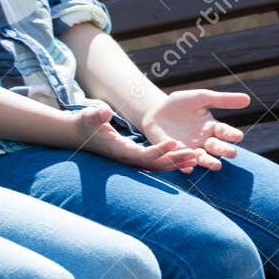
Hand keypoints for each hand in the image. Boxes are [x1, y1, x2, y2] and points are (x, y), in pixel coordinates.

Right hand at [72, 102, 199, 172]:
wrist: (80, 134)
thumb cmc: (84, 124)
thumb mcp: (88, 117)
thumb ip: (96, 115)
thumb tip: (105, 112)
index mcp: (119, 151)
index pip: (143, 155)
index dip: (159, 151)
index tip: (174, 143)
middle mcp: (128, 159)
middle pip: (156, 164)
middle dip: (175, 160)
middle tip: (195, 154)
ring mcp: (133, 159)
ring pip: (158, 165)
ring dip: (177, 162)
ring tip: (197, 157)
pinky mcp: (136, 156)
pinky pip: (157, 161)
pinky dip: (171, 160)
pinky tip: (187, 157)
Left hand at [140, 89, 249, 172]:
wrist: (157, 110)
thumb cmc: (182, 104)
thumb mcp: (202, 98)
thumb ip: (223, 100)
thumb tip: (248, 98)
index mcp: (212, 128)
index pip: (224, 132)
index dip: (231, 134)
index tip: (238, 136)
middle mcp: (203, 142)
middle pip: (216, 148)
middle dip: (224, 151)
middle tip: (232, 153)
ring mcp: (189, 149)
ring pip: (202, 158)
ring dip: (209, 162)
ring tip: (217, 166)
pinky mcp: (173, 154)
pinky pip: (180, 161)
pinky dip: (184, 165)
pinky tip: (189, 168)